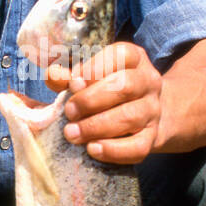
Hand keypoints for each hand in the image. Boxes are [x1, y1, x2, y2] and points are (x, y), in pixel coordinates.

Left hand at [45, 41, 163, 163]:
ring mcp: (153, 111)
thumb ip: (69, 76)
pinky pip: (138, 147)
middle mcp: (148, 82)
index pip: (121, 55)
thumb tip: (52, 75)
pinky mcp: (152, 137)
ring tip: (72, 133)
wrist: (144, 115)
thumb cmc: (108, 91)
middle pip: (126, 86)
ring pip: (131, 117)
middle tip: (69, 112)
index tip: (72, 84)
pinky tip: (92, 149)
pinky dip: (113, 150)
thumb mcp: (90, 77)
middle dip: (91, 100)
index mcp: (134, 59)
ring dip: (96, 127)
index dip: (94, 69)